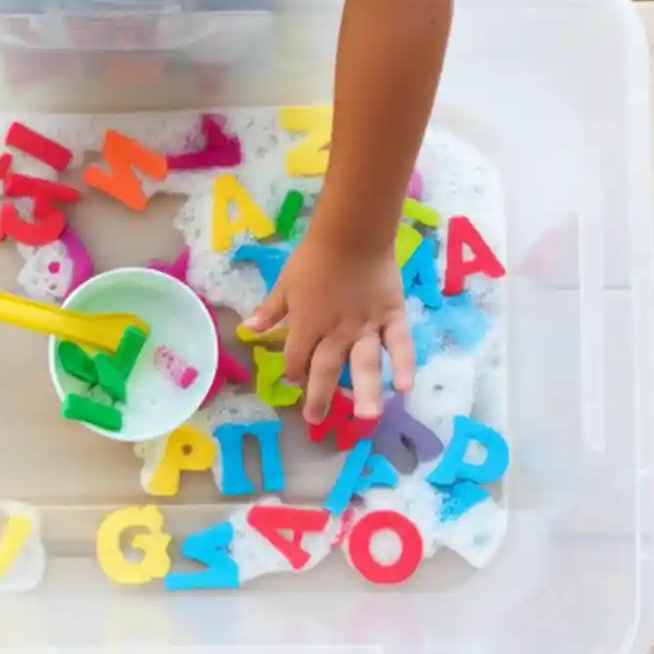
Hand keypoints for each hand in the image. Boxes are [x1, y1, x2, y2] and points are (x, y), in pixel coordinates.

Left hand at [244, 234, 413, 422]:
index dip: (294, 370)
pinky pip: (399, 344)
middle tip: (316, 419)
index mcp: (307, 326)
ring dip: (366, 392)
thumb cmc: (313, 258)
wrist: (351, 234)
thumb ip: (270, 310)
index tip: (296, 376)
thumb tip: (248, 328)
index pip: (297, 359)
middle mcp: (336, 333)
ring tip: (367, 417)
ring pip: (365, 364)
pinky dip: (404, 364)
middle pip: (326, 370)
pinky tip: (405, 387)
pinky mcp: (392, 317)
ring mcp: (367, 327)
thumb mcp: (284, 284)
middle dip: (319, 397)